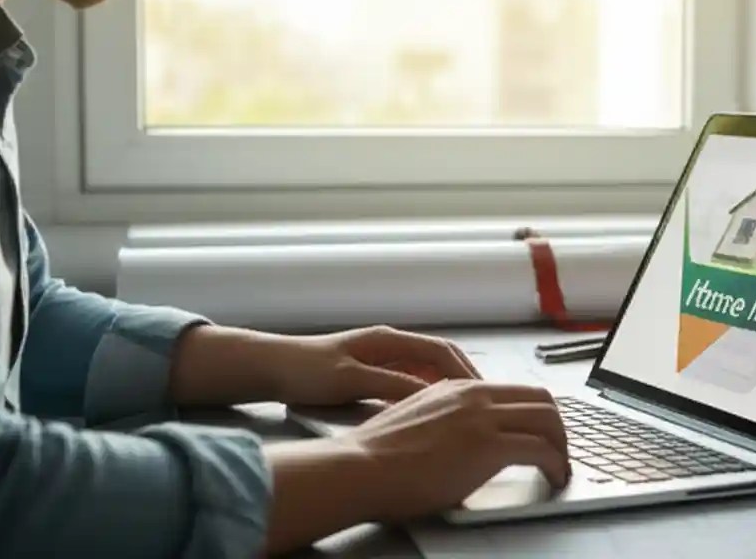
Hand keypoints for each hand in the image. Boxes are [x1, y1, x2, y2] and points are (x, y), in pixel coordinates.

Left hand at [269, 325, 482, 406]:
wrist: (271, 367)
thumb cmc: (307, 371)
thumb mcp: (352, 381)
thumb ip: (392, 386)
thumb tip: (434, 396)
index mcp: (389, 341)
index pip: (442, 351)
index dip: (466, 372)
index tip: (484, 394)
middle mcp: (389, 346)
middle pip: (440, 359)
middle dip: (464, 380)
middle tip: (485, 406)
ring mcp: (381, 359)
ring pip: (426, 372)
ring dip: (447, 389)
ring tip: (465, 414)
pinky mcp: (371, 374)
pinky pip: (410, 382)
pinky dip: (426, 396)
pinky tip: (430, 416)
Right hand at [344, 379, 570, 521]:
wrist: (362, 467)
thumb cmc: (377, 454)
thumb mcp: (416, 417)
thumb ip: (445, 419)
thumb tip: (460, 438)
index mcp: (458, 387)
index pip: (514, 389)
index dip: (536, 412)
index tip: (541, 432)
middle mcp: (475, 395)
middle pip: (540, 398)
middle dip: (557, 426)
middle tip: (559, 450)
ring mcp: (483, 418)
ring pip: (548, 419)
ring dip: (561, 445)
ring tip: (560, 468)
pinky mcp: (489, 447)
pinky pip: (541, 450)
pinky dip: (556, 465)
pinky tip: (553, 478)